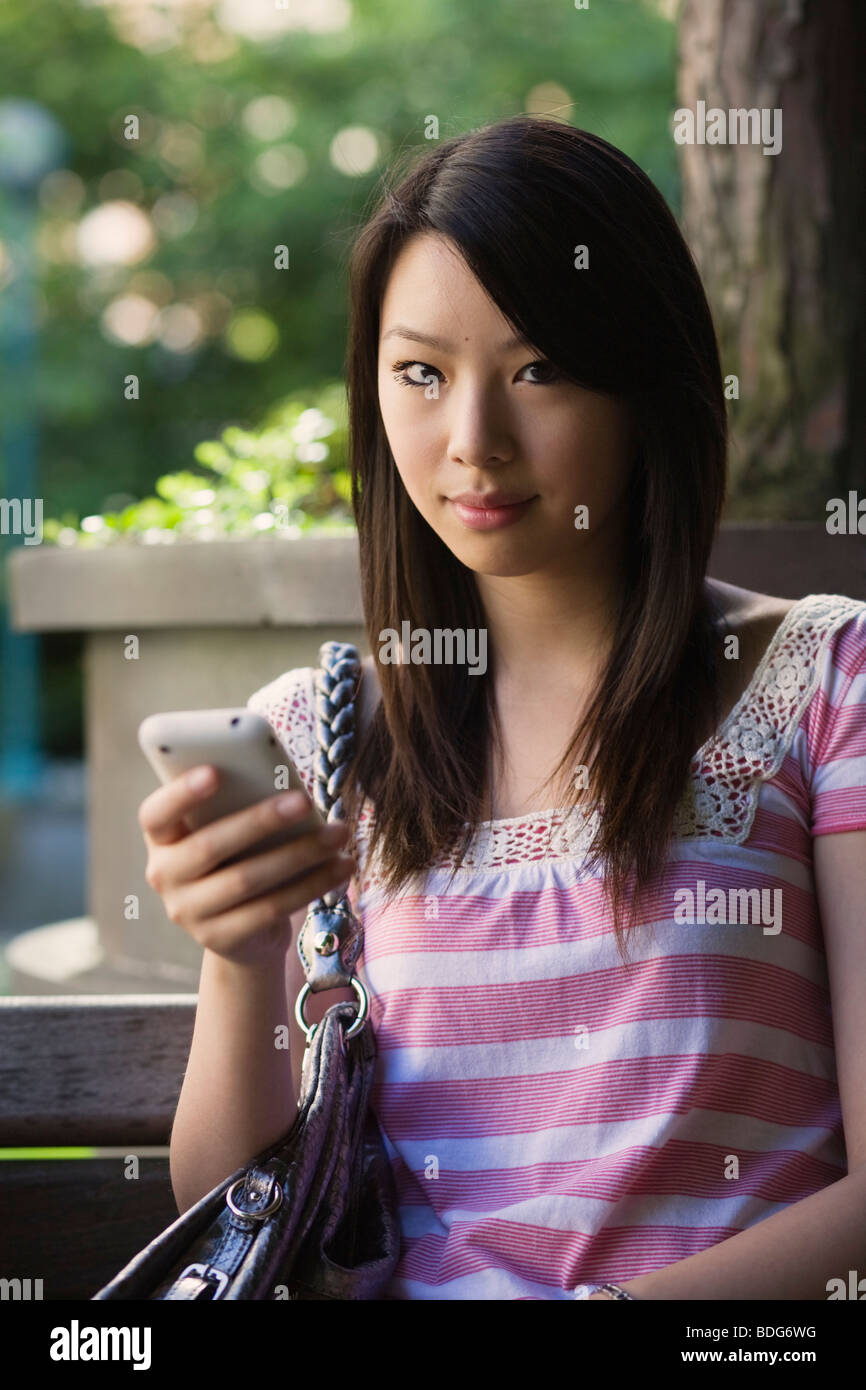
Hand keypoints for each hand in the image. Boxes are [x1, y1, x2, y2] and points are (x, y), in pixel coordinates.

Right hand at [138, 765, 354, 966]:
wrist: (242, 930)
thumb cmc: (239, 856)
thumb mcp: (231, 829)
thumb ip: (241, 804)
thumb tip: (287, 785)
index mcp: (161, 838)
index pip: (155, 814)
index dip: (181, 793)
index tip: (215, 771)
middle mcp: (163, 876)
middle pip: (210, 845)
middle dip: (261, 820)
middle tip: (305, 800)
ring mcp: (188, 912)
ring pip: (247, 879)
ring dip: (300, 853)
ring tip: (339, 833)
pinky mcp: (220, 939)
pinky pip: (271, 909)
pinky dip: (312, 885)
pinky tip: (341, 867)